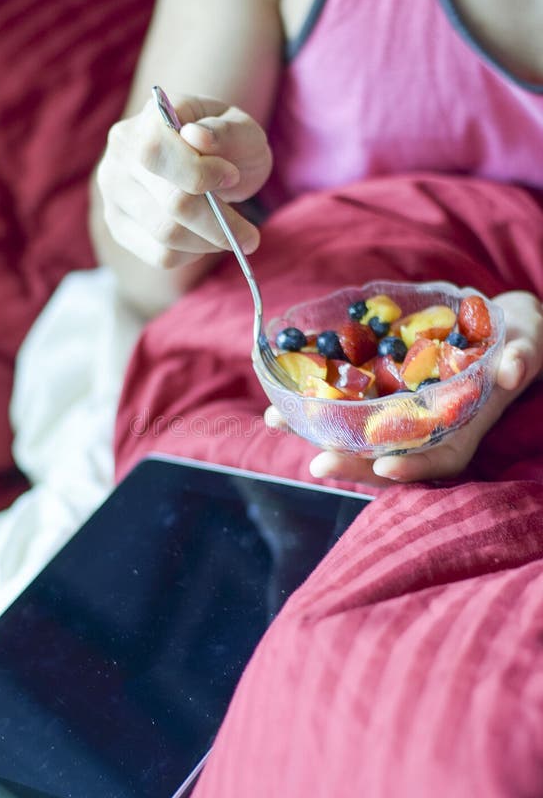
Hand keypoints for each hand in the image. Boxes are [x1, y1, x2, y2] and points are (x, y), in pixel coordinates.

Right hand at [96, 94, 271, 269]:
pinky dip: (192, 255)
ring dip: (210, 242)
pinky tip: (204, 240)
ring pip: (166, 234)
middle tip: (251, 236)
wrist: (206, 163)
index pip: (157, 149)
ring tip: (233, 238)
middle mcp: (122, 152)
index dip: (198, 172)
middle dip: (219, 223)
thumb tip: (197, 136)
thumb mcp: (242, 129)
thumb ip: (227, 130)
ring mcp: (114, 191)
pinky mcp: (119, 225)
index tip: (232, 177)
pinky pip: (160, 255)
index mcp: (149, 116)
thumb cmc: (226, 144)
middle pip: (171, 201)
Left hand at [264, 291, 542, 484]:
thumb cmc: (516, 343)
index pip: (440, 460)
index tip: (385, 468)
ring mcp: (401, 414)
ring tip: (279, 421)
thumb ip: (521, 357)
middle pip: (387, 458)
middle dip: (353, 463)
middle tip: (317, 462)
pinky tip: (283, 397)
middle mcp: (426, 428)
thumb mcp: (525, 346)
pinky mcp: (382, 393)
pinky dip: (315, 403)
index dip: (414, 467)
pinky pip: (347, 406)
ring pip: (358, 436)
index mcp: (461, 428)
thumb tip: (511, 368)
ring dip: (319, 432)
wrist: (497, 329)